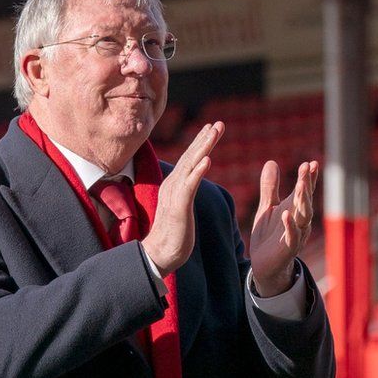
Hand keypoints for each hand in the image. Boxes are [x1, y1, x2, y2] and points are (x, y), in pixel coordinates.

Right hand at [142, 122, 223, 275]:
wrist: (160, 255)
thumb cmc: (173, 235)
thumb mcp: (181, 208)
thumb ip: (185, 194)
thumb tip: (190, 184)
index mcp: (175, 185)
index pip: (190, 160)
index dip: (200, 143)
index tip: (212, 128)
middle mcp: (173, 185)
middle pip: (191, 157)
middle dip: (204, 138)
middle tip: (218, 123)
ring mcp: (175, 194)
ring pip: (191, 166)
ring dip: (203, 147)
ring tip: (214, 132)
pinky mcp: (178, 206)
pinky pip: (190, 186)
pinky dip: (198, 171)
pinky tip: (208, 159)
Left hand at [250, 160, 318, 296]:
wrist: (264, 264)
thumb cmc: (269, 235)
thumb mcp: (266, 208)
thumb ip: (269, 187)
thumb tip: (271, 162)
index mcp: (294, 209)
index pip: (304, 191)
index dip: (308, 177)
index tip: (310, 163)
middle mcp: (300, 220)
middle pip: (305, 200)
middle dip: (307, 184)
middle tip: (307, 167)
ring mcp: (296, 234)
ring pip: (304, 216)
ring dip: (303, 200)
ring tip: (301, 185)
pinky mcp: (288, 248)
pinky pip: (292, 236)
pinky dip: (290, 225)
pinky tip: (286, 214)